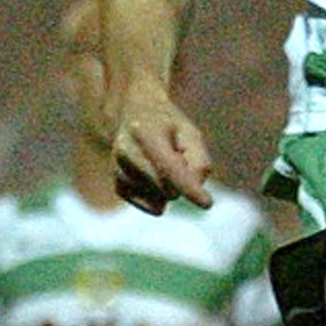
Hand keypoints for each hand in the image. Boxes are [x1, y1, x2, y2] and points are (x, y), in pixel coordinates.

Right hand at [112, 82, 214, 212]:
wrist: (132, 117)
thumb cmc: (168, 126)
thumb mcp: (190, 134)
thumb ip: (198, 161)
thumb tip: (192, 192)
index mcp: (145, 134)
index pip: (170, 168)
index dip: (189, 188)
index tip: (207, 203)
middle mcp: (126, 152)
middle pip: (169, 189)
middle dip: (182, 181)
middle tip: (176, 157)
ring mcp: (118, 171)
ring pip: (161, 201)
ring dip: (170, 188)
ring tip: (161, 163)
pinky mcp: (119, 188)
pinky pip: (153, 208)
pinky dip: (160, 197)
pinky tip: (153, 175)